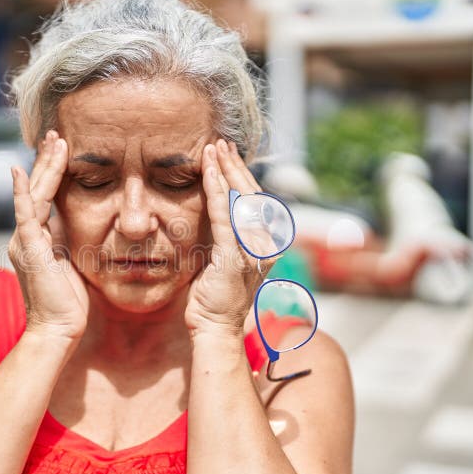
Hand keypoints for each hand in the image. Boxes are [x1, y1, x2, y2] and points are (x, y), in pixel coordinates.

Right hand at [9, 130, 88, 340]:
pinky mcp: (27, 247)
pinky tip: (20, 171)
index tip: (62, 150)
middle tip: (56, 134)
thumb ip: (65, 242)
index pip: (45, 197)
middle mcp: (25, 236)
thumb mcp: (69, 263)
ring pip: (34, 194)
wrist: (58, 329)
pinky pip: (24, 213)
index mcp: (35, 239)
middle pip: (38, 189)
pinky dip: (22, 191)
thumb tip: (72, 227)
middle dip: (48, 161)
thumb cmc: (68, 303)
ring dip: (44, 166)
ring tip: (54, 141)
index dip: (52, 173)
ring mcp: (23, 240)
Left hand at [184, 139, 275, 337]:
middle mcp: (265, 245)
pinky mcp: (233, 257)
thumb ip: (228, 236)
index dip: (241, 175)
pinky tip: (206, 171)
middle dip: (234, 166)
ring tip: (212, 148)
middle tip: (220, 143)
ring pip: (239, 199)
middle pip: (251, 194)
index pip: (255, 200)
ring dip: (224, 171)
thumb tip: (220, 212)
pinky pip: (223, 216)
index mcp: (266, 244)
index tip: (228, 154)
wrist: (215, 330)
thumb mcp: (225, 260)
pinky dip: (215, 190)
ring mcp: (252, 251)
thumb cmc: (215, 298)